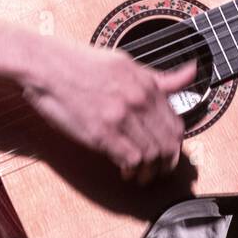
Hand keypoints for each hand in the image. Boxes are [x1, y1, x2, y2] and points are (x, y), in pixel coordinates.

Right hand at [20, 40, 196, 185]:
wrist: (45, 65)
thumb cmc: (80, 63)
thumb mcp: (126, 63)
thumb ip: (158, 77)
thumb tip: (192, 72)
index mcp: (146, 83)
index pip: (176, 124)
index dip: (174, 145)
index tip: (167, 153)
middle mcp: (139, 99)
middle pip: (169, 142)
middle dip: (166, 162)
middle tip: (158, 171)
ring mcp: (121, 116)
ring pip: (153, 154)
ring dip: (149, 171)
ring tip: (140, 175)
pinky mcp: (102, 132)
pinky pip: (132, 159)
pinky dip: (132, 170)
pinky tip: (125, 171)